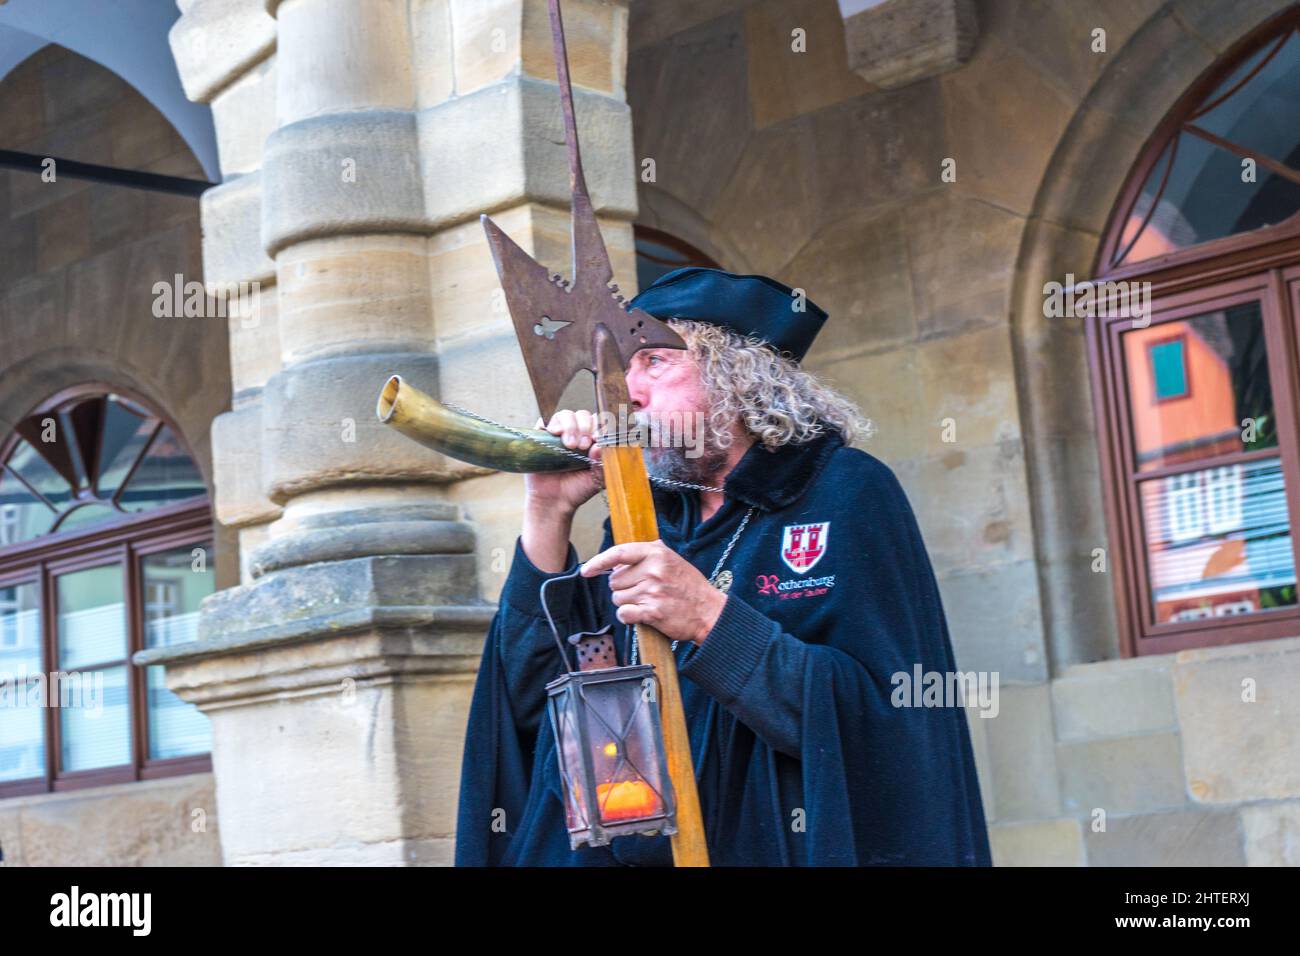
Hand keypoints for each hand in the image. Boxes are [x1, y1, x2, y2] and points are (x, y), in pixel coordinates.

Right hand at [524, 409, 604, 514]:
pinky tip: (554, 433)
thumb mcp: (596, 479)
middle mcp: (577, 434)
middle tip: (582, 446)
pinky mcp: (542, 437)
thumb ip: (602, 463)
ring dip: (570, 426)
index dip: (599, 426)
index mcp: (593, 440)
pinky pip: (545, 421)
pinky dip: (551, 423)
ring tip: (569, 444)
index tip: (597, 439)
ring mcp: (559, 434)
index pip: (599, 422)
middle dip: (585, 427)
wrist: (555, 501)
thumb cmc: (577, 489)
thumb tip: (600, 446)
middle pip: (583, 415)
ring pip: (566, 415)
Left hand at [580, 540, 727, 644]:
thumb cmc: (689, 586)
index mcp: (656, 553)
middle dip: (623, 588)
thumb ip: (646, 556)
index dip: (598, 562)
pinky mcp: (652, 612)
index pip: (618, 553)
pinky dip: (629, 617)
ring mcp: (652, 591)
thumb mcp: (671, 560)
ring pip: (618, 599)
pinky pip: (624, 614)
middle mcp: (653, 570)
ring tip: (647, 602)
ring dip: (628, 603)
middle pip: (614, 581)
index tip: (587, 570)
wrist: (709, 611)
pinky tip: (642, 614)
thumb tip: (617, 561)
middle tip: (642, 591)